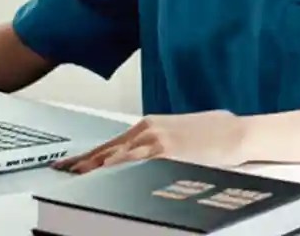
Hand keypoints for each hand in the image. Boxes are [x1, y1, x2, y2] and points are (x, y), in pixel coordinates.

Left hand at [53, 110, 249, 174]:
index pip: (110, 143)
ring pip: (118, 153)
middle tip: (62, 169)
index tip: (70, 163)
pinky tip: (107, 168)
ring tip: (75, 173)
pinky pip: (139, 158)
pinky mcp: (169, 149)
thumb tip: (143, 161)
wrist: (237, 132)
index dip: (88, 155)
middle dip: (83, 161)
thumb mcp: (178, 137)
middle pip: (107, 148)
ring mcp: (157, 139)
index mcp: (148, 127)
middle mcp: (147, 130)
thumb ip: (157, 146)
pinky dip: (121, 162)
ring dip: (95, 165)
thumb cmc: (214, 135)